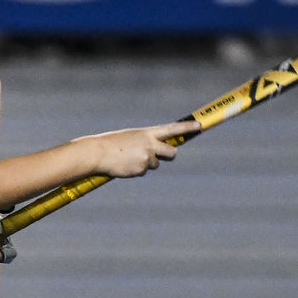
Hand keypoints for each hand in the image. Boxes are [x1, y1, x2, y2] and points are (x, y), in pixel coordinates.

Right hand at [75, 119, 200, 177]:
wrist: (98, 153)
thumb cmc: (111, 143)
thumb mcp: (131, 137)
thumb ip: (145, 141)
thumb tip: (155, 151)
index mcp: (147, 133)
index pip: (172, 129)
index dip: (187, 127)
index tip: (200, 126)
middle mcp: (150, 144)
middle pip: (171, 153)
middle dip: (167, 156)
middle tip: (158, 156)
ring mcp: (147, 157)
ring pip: (155, 164)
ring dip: (145, 164)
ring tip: (129, 159)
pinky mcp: (141, 168)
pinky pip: (143, 171)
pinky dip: (135, 170)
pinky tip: (124, 166)